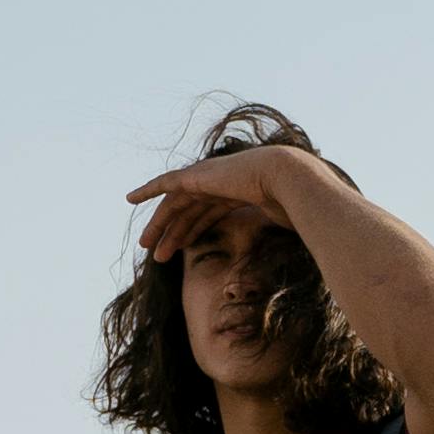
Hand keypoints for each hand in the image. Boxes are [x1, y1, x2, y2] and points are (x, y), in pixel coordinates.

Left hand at [127, 143, 329, 267]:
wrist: (291, 180)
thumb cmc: (297, 204)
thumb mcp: (285, 224)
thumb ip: (285, 229)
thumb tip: (303, 244)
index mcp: (239, 191)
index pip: (208, 213)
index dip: (193, 231)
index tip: (181, 251)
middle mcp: (221, 182)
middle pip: (189, 211)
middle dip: (172, 233)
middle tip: (157, 256)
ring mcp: (208, 178)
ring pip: (175, 205)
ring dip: (160, 226)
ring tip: (146, 247)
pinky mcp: (198, 176)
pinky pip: (166, 184)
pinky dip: (148, 190)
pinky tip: (130, 199)